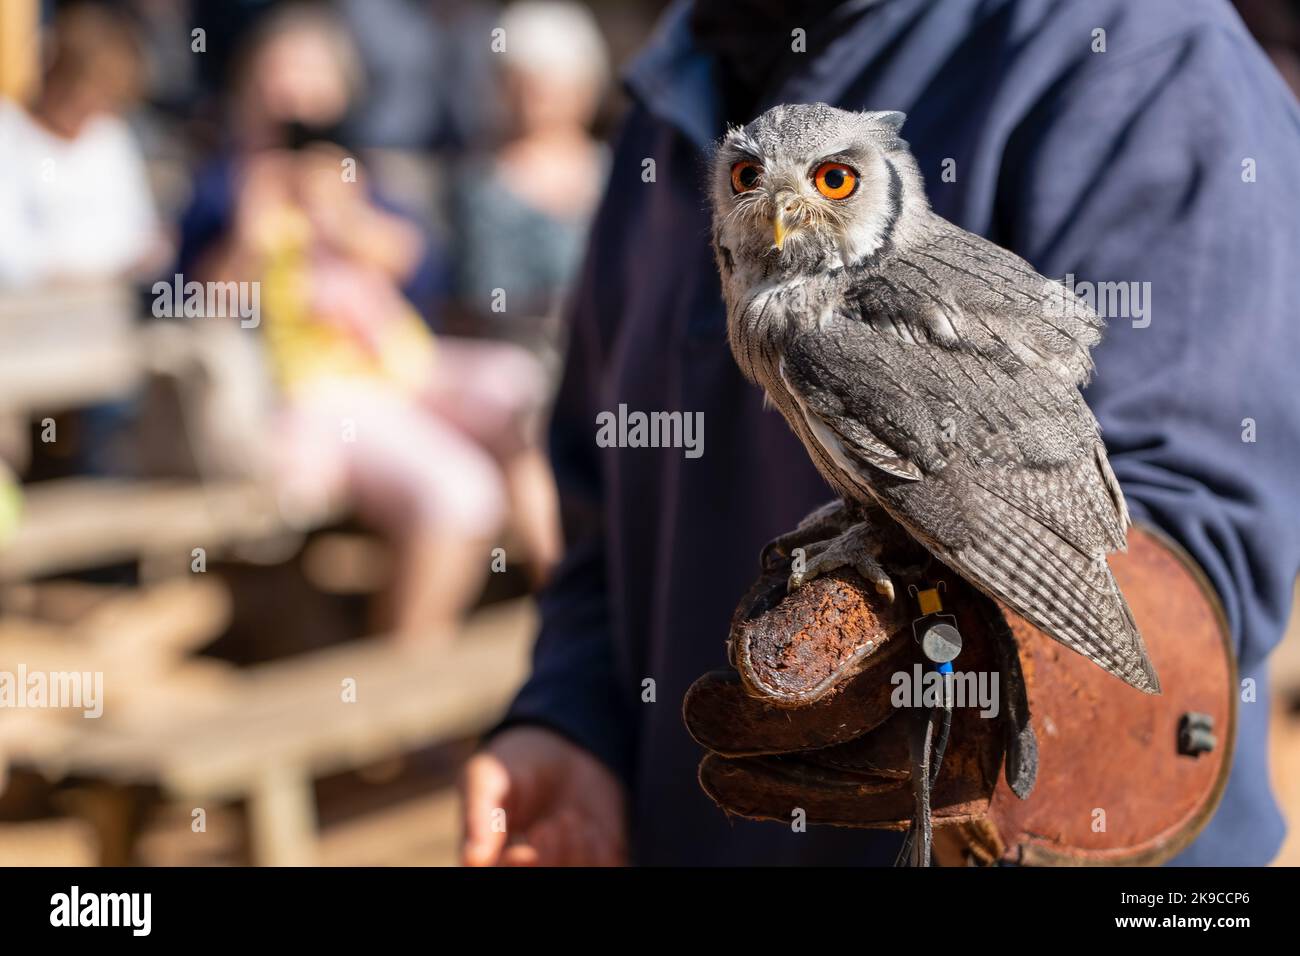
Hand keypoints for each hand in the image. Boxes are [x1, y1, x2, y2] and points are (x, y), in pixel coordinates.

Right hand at [459, 726, 626, 866]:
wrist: (561, 749)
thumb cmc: (514, 765)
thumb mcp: (486, 778)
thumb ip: (479, 816)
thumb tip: (473, 859)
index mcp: (491, 861)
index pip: (498, 880)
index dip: (516, 872)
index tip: (521, 853)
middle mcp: (530, 870)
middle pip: (545, 883)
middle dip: (549, 861)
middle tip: (548, 826)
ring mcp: (565, 867)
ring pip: (578, 879)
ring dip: (577, 852)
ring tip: (568, 818)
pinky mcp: (600, 861)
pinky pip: (610, 870)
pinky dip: (602, 851)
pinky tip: (590, 828)